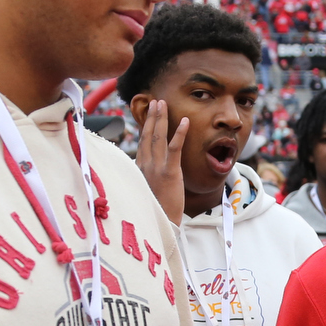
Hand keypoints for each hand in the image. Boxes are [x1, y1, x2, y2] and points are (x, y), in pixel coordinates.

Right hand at [136, 98, 187, 222]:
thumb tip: (147, 172)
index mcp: (140, 168)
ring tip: (163, 103)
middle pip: (148, 135)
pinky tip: (185, 121)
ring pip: (158, 137)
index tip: (149, 113)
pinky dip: (180, 133)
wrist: (159, 224)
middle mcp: (145, 165)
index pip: (143, 142)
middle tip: (156, 101)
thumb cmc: (155, 210)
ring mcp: (157, 168)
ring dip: (161, 118)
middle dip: (151, 116)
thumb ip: (147, 177)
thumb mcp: (147, 190)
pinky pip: (175, 148)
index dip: (146, 126)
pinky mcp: (170, 173)